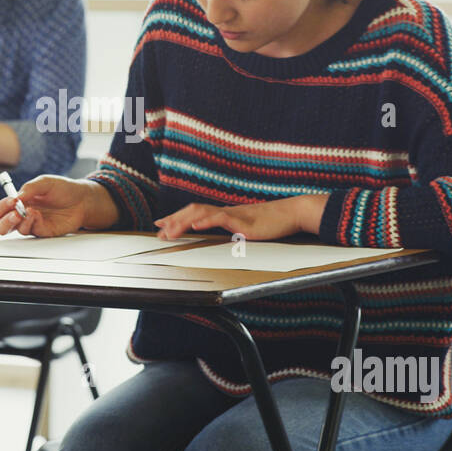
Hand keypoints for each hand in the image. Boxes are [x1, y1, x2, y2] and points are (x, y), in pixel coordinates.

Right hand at [0, 175, 89, 236]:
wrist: (82, 199)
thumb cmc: (62, 189)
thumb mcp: (44, 182)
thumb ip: (29, 188)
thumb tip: (15, 198)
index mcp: (18, 202)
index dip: (1, 207)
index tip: (12, 200)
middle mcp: (22, 214)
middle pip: (1, 226)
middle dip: (4, 221)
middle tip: (14, 213)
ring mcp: (33, 224)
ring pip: (16, 230)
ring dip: (21, 221)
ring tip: (30, 212)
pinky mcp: (44, 231)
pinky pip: (32, 231)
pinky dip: (33, 223)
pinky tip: (38, 215)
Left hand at [154, 197, 310, 240]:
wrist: (292, 213)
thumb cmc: (273, 223)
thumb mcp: (248, 229)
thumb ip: (235, 232)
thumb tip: (226, 239)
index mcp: (225, 215)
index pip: (196, 213)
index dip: (177, 218)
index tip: (161, 225)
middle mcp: (226, 212)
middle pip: (193, 211)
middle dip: (174, 221)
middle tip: (159, 231)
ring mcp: (234, 215)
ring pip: (203, 212)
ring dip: (184, 221)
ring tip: (169, 230)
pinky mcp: (244, 222)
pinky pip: (222, 218)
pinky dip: (207, 220)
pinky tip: (196, 224)